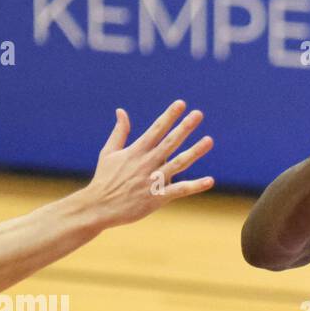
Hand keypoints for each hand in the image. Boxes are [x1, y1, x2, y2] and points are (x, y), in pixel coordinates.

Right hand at [82, 100, 214, 227]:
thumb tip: (121, 111)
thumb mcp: (108, 152)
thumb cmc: (104, 179)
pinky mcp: (158, 197)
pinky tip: (210, 180)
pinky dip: (195, 186)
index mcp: (136, 151)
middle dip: (184, 127)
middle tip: (198, 114)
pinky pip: (180, 190)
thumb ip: (119, 132)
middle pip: (170, 142)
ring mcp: (153, 180)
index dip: (169, 116)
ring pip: (178, 163)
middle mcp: (147, 163)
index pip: (156, 129)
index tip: (181, 103)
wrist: (99, 207)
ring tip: (209, 140)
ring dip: (194, 151)